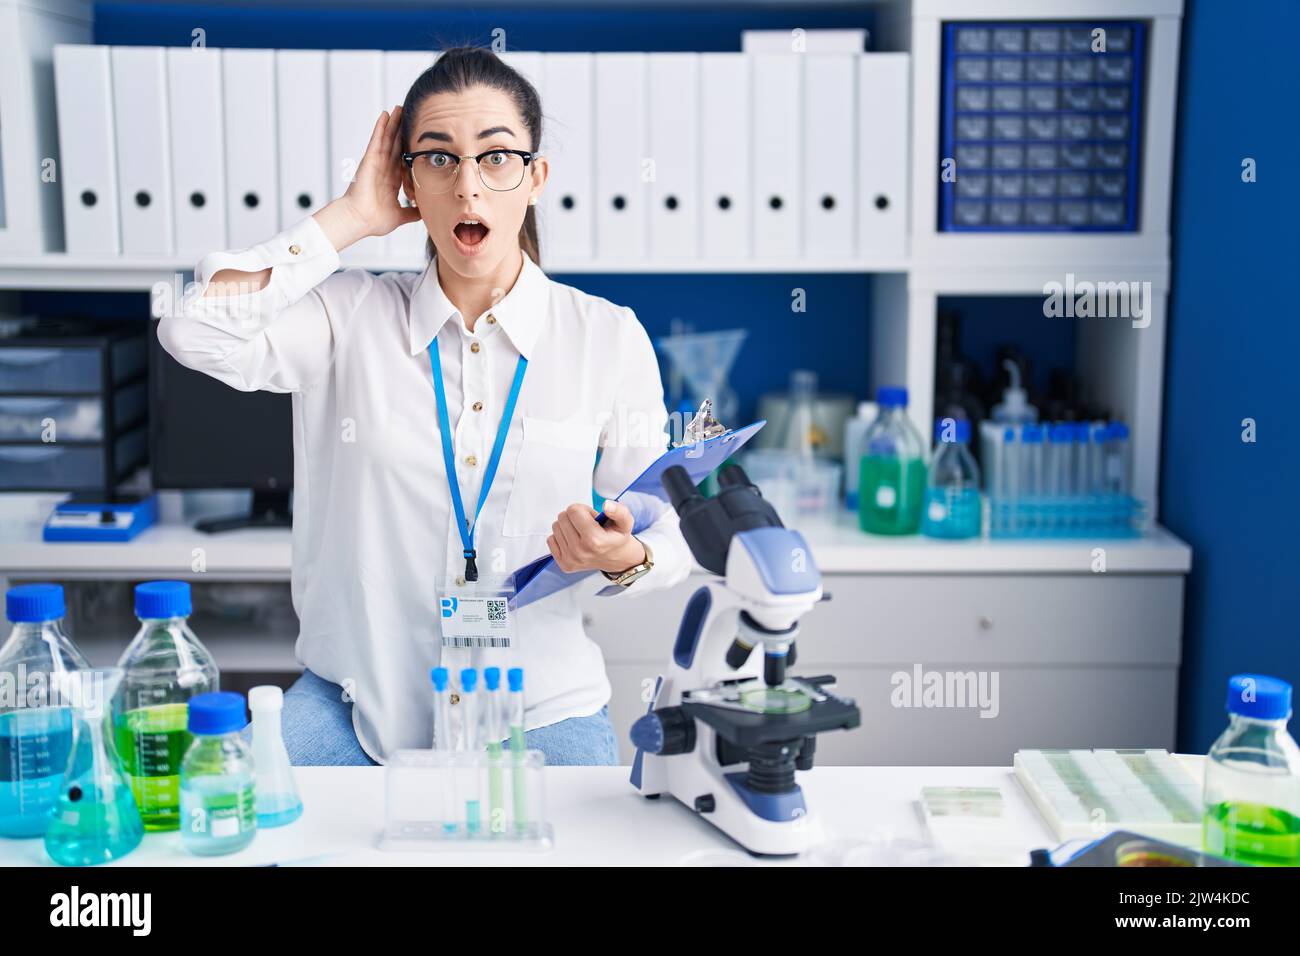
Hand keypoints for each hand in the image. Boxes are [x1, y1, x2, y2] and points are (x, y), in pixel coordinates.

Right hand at [316, 107, 421, 249]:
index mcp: (391, 181)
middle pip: (394, 145)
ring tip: (399, 108)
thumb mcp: (399, 216)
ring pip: (386, 138)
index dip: (408, 148)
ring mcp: (376, 163)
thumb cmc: (373, 220)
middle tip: (409, 115)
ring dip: (393, 123)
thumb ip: (411, 213)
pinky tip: (385, 115)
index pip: (401, 160)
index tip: (416, 137)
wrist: (359, 220)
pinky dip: (381, 127)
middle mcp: (383, 169)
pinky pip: (376, 140)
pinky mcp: (369, 159)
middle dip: (401, 130)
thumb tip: (423, 213)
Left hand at [547, 501, 645, 574]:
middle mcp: (580, 552)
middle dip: (574, 517)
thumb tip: (606, 505)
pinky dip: (562, 537)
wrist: (616, 559)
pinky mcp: (564, 564)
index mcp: (595, 540)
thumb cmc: (617, 538)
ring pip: (556, 527)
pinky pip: (550, 540)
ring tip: (582, 533)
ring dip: (567, 526)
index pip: (573, 510)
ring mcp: (571, 560)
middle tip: (587, 525)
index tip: (592, 518)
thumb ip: (619, 511)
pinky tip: (574, 541)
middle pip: (562, 517)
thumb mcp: (625, 522)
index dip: (583, 510)